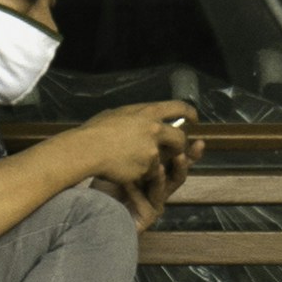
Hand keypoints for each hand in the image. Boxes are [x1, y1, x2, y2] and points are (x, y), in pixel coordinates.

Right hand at [68, 102, 187, 192]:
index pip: (178, 107)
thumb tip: (135, 118)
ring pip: (164, 158)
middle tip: (174, 150)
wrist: (88, 149)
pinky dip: (143, 174)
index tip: (193, 119)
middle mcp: (155, 129)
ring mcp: (153, 149)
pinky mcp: (148, 167)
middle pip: (179, 138)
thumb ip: (131, 117)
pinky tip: (128, 171)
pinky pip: (151, 173)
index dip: (189, 113)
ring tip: (136, 163)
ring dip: (156, 162)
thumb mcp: (116, 114)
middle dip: (179, 146)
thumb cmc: (95, 130)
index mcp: (147, 112)